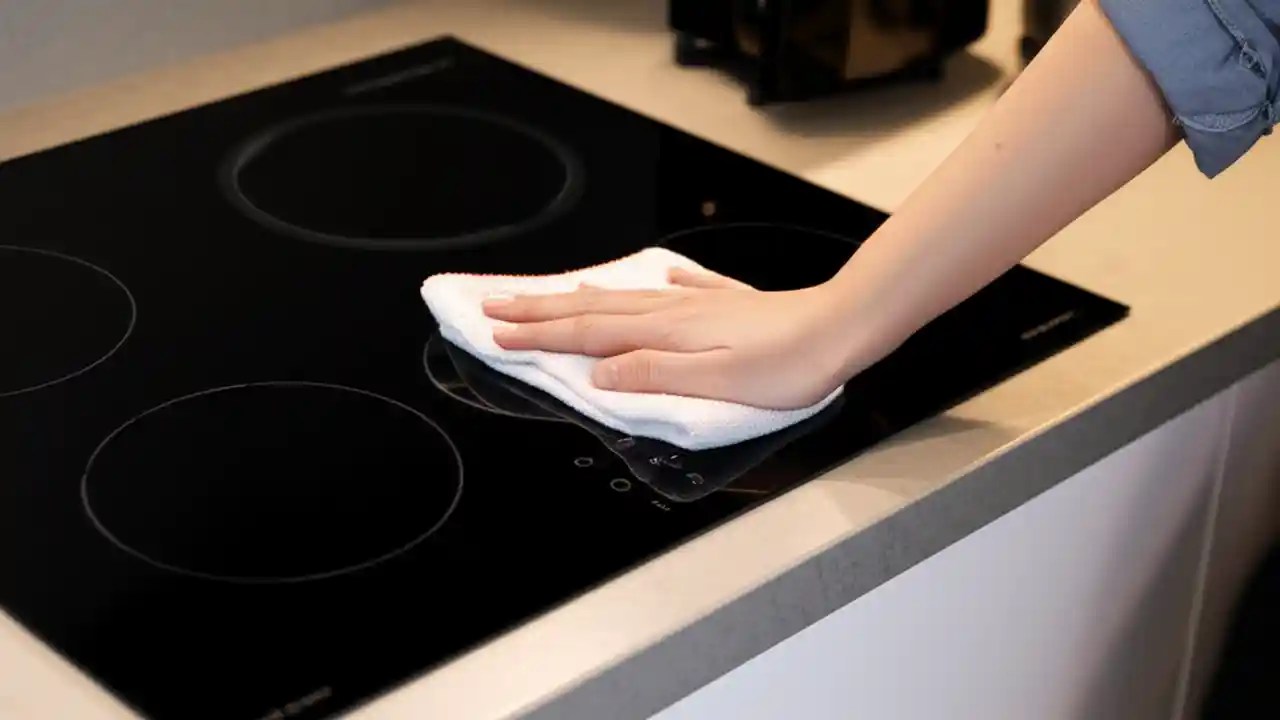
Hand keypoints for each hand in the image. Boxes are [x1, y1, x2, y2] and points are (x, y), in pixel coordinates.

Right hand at [482, 266, 875, 408]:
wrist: (841, 327)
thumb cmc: (786, 364)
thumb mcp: (716, 381)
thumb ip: (655, 375)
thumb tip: (599, 374)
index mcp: (665, 333)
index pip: (587, 334)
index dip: (539, 336)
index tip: (496, 334)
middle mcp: (672, 312)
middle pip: (593, 309)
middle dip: (540, 310)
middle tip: (494, 305)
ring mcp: (697, 304)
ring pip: (624, 298)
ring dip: (579, 297)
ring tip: (548, 294)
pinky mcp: (723, 303)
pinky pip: (672, 291)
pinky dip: (650, 286)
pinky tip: (653, 278)